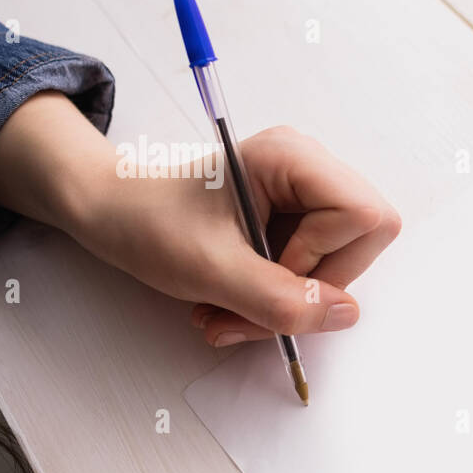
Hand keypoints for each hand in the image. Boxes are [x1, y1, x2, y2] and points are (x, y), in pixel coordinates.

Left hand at [0, 92, 400, 345]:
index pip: (366, 216)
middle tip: (250, 308)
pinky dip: (277, 300)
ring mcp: (305, 196)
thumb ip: (279, 299)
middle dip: (308, 290)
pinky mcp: (295, 221)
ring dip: (287, 304)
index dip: (328, 257)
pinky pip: (315, 273)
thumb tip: (346, 314)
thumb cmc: (145, 221)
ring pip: (339, 266)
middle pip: (362, 243)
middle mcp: (310, 170)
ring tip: (230, 312)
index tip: (271, 267)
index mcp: (293, 158)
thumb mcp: (209, 269)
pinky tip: (235, 302)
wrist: (106, 211)